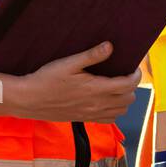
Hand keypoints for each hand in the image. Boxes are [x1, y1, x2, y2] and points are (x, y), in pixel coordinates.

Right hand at [10, 42, 140, 122]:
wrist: (30, 100)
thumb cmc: (47, 79)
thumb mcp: (68, 63)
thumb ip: (91, 56)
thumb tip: (110, 47)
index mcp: (96, 89)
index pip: (128, 85)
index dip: (136, 75)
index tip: (134, 67)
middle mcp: (97, 104)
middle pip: (128, 99)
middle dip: (131, 86)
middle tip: (124, 73)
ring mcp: (92, 114)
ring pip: (121, 111)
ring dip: (124, 99)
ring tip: (117, 86)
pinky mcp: (85, 119)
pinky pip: (109, 119)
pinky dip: (115, 110)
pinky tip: (106, 99)